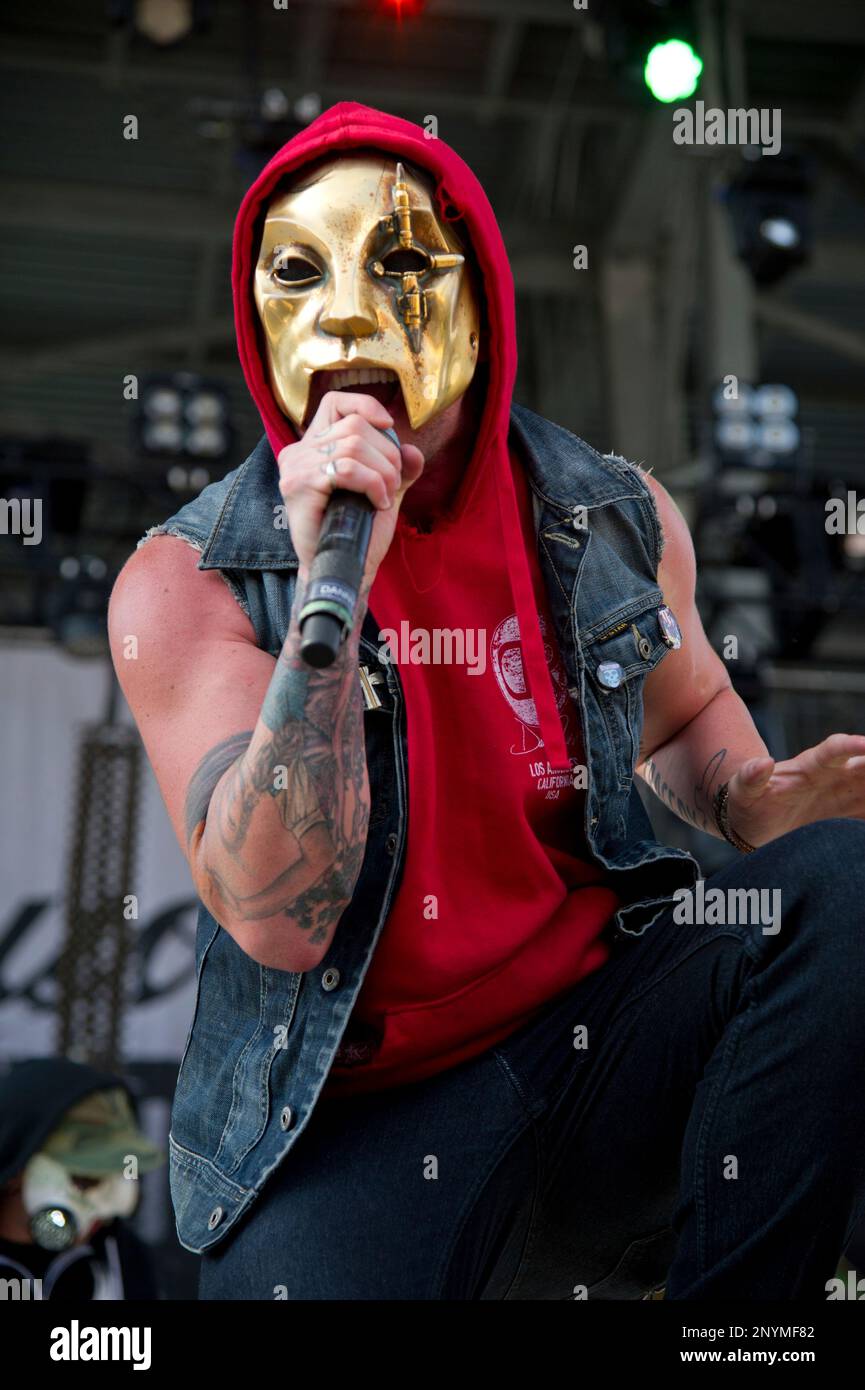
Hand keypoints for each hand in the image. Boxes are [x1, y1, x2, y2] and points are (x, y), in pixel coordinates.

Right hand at [276, 390, 424, 586]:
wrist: (344, 568)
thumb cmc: (359, 532)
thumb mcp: (385, 492)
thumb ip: (399, 469)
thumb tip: (413, 450)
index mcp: (314, 446)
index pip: (335, 403)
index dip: (365, 405)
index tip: (389, 427)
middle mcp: (299, 451)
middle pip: (354, 426)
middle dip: (387, 454)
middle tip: (392, 485)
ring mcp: (296, 466)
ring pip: (353, 445)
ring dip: (383, 472)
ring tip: (386, 496)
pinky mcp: (299, 484)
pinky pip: (347, 469)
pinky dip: (372, 484)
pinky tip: (378, 503)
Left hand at [725, 733, 864, 847]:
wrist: (752, 824)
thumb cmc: (748, 803)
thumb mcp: (743, 791)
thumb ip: (750, 778)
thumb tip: (761, 763)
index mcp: (809, 768)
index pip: (834, 751)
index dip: (851, 747)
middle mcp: (834, 777)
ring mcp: (845, 796)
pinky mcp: (848, 816)